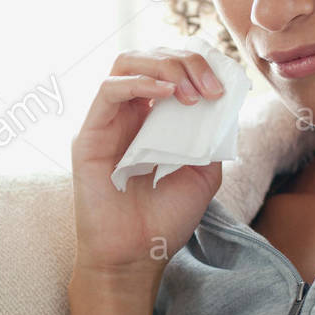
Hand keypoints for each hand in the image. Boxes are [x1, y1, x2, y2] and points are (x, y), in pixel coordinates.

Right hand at [70, 48, 226, 280]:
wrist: (137, 257)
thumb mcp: (203, 174)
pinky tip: (168, 95)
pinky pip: (109, 91)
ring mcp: (107, 121)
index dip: (198, 64)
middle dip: (187, 62)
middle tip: (212, 88)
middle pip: (150, 57)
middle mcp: (127, 114)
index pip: (169, 68)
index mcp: (152, 119)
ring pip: (127, 62)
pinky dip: (141, 84)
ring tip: (192, 93)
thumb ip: (211, 138)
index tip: (225, 85)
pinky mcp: (89, 135)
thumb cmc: (164, 220)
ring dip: (166, 68)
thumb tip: (225, 104)